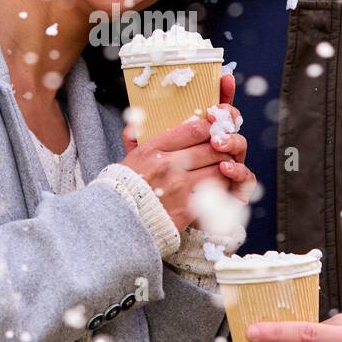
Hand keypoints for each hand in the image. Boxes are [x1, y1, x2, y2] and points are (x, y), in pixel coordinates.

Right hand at [120, 75, 254, 228]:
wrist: (118, 221)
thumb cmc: (123, 189)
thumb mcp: (127, 158)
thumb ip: (133, 137)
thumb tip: (135, 120)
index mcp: (152, 149)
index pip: (193, 129)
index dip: (209, 128)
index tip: (212, 131)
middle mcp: (167, 165)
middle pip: (210, 149)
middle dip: (221, 149)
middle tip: (223, 151)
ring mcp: (178, 187)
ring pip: (216, 170)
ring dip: (222, 169)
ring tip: (221, 169)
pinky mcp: (186, 209)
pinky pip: (214, 194)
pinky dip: (219, 189)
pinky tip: (217, 188)